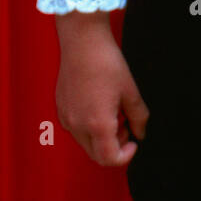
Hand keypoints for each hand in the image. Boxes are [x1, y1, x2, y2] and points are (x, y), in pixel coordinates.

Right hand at [55, 12, 148, 165]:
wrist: (82, 41)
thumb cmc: (106, 63)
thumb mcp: (131, 91)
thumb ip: (139, 117)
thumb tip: (140, 134)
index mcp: (97, 124)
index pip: (109, 159)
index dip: (125, 156)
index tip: (133, 142)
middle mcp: (78, 125)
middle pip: (96, 155)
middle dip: (114, 145)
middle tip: (124, 121)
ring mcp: (66, 118)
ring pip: (86, 142)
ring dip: (101, 135)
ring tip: (112, 107)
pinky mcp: (61, 109)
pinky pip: (76, 129)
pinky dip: (89, 125)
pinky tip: (98, 102)